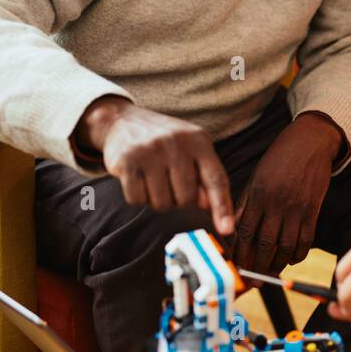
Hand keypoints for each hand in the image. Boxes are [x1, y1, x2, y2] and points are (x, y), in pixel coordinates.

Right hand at [81, 96, 234, 233]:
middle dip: (179, 201)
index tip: (227, 230)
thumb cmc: (166, 143)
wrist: (123, 121)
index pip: (216, 179)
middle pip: (186, 199)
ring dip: (158, 200)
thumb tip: (207, 207)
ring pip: (162, 203)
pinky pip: (137, 199)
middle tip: (170, 184)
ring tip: (154, 180)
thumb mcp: (191, 150)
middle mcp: (176, 143)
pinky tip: (137, 179)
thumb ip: (204, 177)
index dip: (223, 207)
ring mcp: (150, 150)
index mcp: (199, 141)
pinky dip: (138, 197)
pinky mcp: (127, 160)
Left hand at [225, 113, 341, 274]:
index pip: (245, 231)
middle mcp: (276, 203)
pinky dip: (298, 254)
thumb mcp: (256, 176)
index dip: (240, 253)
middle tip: (253, 280)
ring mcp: (296, 208)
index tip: (236, 266)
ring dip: (277, 264)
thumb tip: (234, 228)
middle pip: (264, 244)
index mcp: (258, 194)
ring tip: (270, 272)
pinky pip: (306, 240)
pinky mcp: (313, 210)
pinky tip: (291, 258)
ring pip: (285, 246)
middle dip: (257, 266)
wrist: (311, 142)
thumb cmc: (279, 158)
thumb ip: (245, 203)